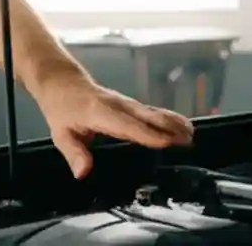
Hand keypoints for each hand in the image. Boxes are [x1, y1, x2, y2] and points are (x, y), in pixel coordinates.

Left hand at [35, 71, 193, 178]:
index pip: (128, 125)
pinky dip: (166, 117)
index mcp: (100, 112)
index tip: (168, 142)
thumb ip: (74, 153)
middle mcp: (117, 105)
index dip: (148, 134)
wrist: (60, 80)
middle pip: (146, 116)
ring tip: (191, 133)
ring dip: (172, 121)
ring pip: (151, 111)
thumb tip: (83, 172)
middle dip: (169, 127)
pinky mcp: (128, 104)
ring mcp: (124, 102)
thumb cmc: (61, 107)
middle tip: (189, 140)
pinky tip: (181, 125)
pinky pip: (149, 111)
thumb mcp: (61, 133)